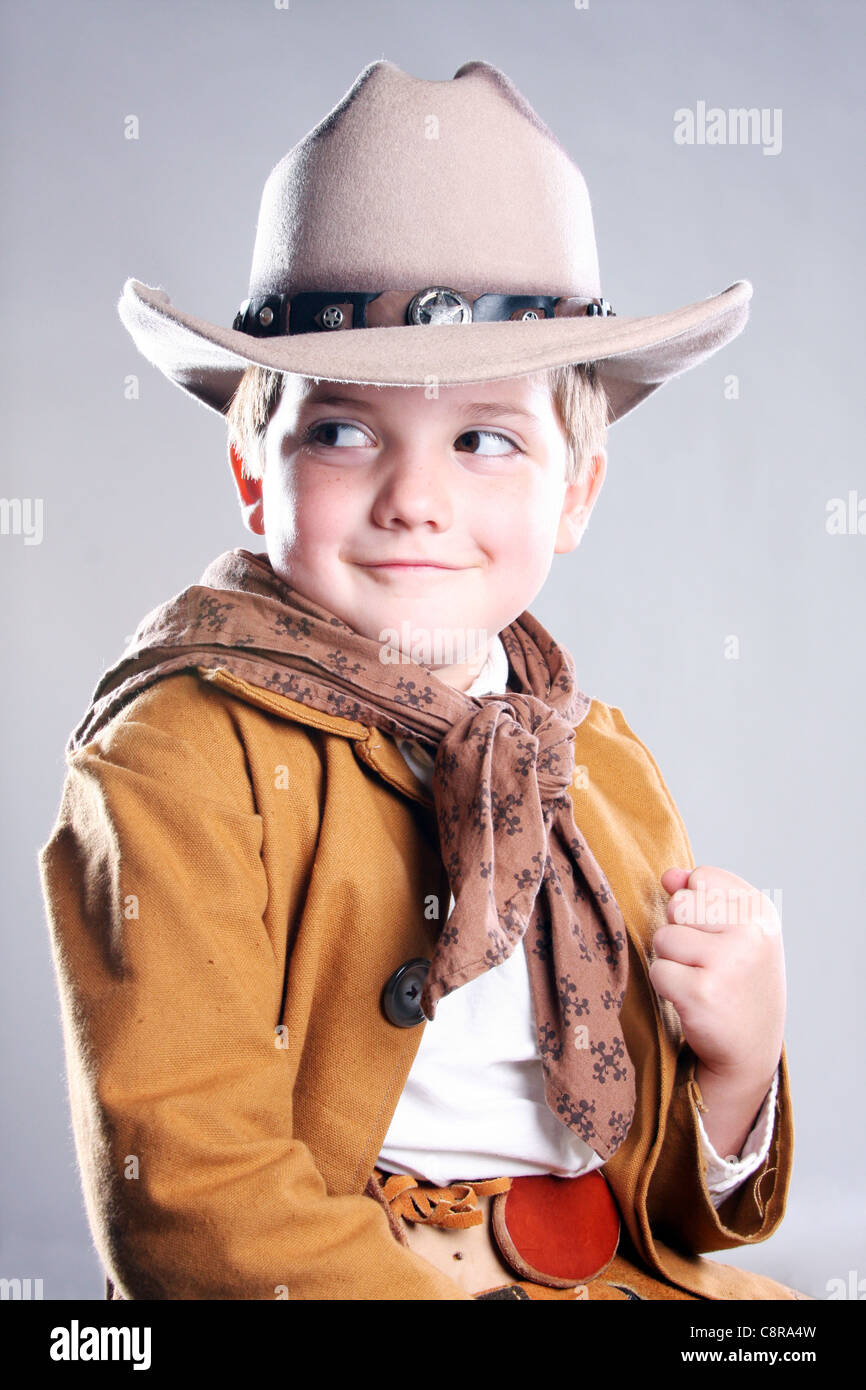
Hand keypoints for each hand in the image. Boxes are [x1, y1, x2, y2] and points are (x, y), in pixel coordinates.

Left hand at [649, 865, 785, 1091]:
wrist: (750, 1049)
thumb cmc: (739, 983)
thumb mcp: (736, 933)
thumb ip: (703, 896)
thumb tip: (669, 875)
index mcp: (761, 912)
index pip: (701, 878)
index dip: (696, 907)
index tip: (716, 936)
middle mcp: (751, 933)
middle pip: (678, 905)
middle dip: (681, 933)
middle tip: (706, 963)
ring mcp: (728, 962)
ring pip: (664, 937)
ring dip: (672, 961)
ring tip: (700, 981)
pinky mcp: (702, 992)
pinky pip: (658, 970)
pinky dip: (667, 987)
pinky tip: (693, 1000)